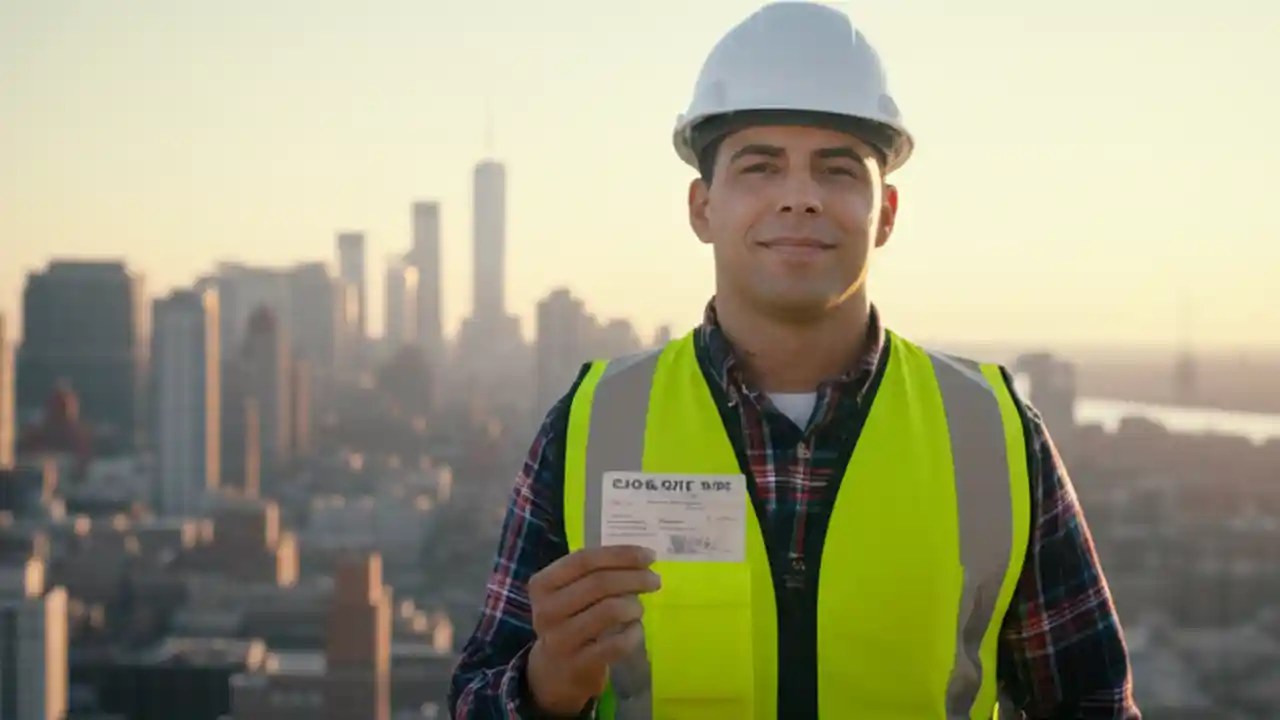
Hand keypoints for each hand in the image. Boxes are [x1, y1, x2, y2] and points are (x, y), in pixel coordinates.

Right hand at [525, 545, 661, 714]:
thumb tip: (641, 557)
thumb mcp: (571, 592)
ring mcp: (560, 640)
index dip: (620, 554)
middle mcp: (547, 610)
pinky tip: (635, 630)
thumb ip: (596, 572)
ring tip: (638, 609)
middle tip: (654, 581)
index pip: (584, 559)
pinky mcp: (578, 665)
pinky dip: (634, 634)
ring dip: (633, 606)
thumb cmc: (570, 620)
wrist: (554, 671)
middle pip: (600, 583)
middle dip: (635, 578)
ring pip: (610, 611)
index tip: (649, 555)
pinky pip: (617, 644)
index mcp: (543, 584)